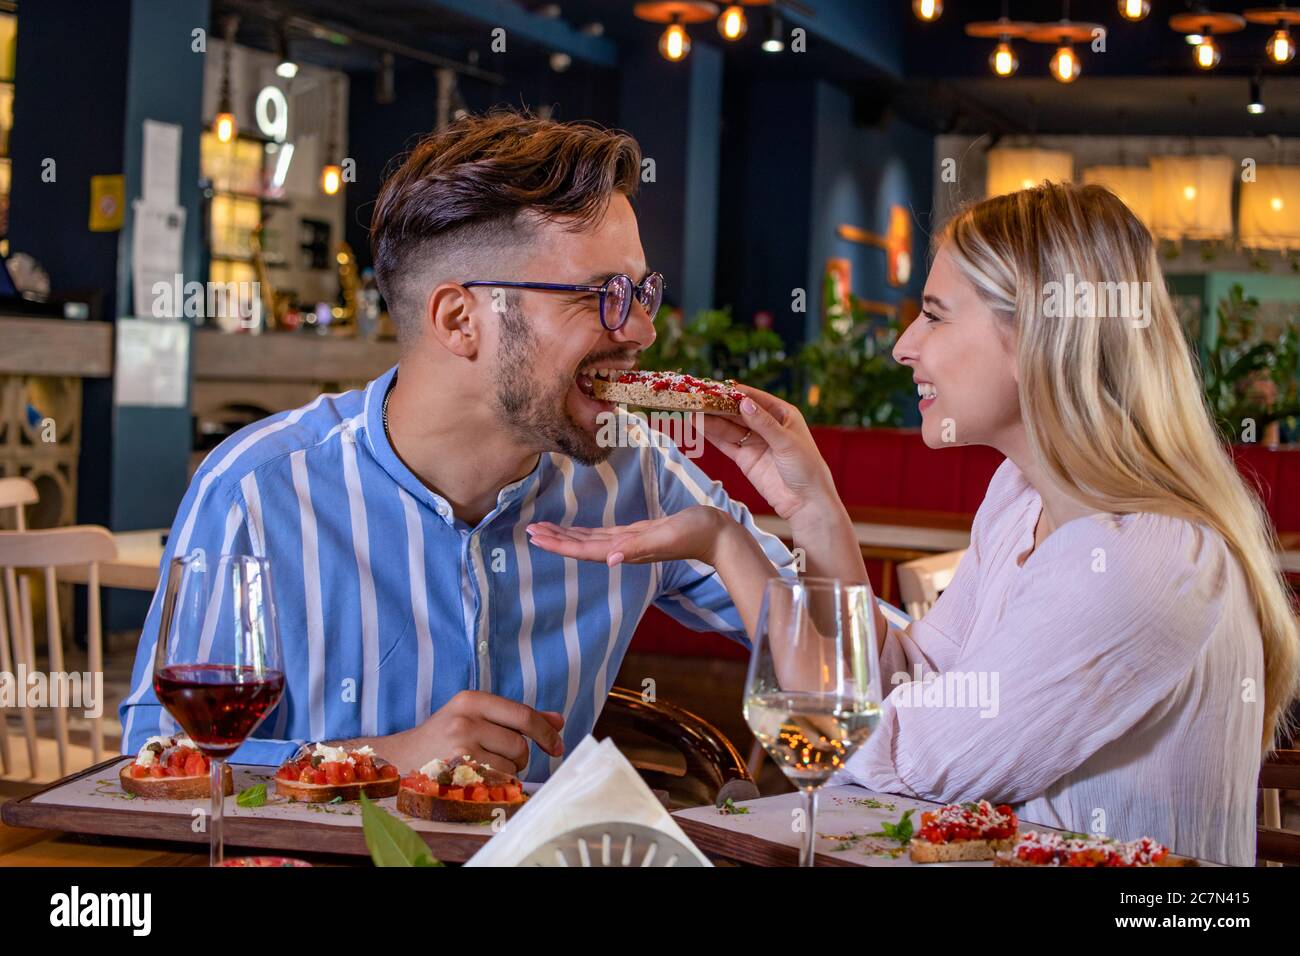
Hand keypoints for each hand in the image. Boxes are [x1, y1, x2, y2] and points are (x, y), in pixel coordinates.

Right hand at [384, 690, 563, 775]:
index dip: (545, 732)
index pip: (523, 714)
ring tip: (483, 766)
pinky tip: (477, 778)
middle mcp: (465, 719)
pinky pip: (496, 782)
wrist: (400, 759)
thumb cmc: (444, 737)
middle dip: (520, 756)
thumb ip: (516, 717)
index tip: (557, 745)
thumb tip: (558, 721)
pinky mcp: (457, 771)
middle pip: (520, 744)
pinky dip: (495, 784)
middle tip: (504, 758)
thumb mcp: (476, 717)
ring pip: (510, 766)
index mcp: (471, 699)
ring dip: (507, 771)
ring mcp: (460, 746)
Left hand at [526, 505, 730, 566]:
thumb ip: (637, 548)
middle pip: (581, 547)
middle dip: (555, 540)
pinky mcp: (637, 535)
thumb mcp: (665, 536)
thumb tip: (609, 560)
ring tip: (544, 530)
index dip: (559, 545)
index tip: (535, 538)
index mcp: (626, 550)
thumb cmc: (695, 532)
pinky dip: (585, 533)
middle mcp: (623, 549)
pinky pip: (603, 536)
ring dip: (566, 537)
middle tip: (529, 531)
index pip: (584, 550)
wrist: (717, 534)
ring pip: (590, 541)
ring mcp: (630, 543)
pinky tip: (577, 532)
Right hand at [703, 385, 837, 523]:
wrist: (806, 502)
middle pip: (737, 412)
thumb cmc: (806, 468)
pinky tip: (699, 426)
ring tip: (692, 411)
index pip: (754, 398)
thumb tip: (743, 402)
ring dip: (711, 420)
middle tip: (697, 398)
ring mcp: (754, 442)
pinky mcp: (745, 459)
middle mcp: (766, 425)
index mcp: (782, 414)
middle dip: (718, 405)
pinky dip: (712, 435)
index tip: (714, 387)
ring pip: (729, 427)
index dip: (733, 392)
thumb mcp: (786, 442)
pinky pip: (727, 443)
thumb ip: (763, 423)